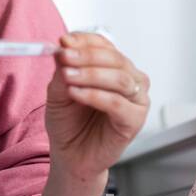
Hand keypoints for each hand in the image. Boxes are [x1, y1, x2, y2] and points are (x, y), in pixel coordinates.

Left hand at [44, 32, 149, 183]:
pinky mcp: (135, 121)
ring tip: (68, 76)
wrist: (70, 155)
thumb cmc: (69, 122)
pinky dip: (95, 95)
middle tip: (64, 56)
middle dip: (87, 56)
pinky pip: (117, 103)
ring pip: (120, 79)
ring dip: (91, 74)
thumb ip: (63, 69)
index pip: (104, 45)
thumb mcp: (58, 90)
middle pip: (115, 58)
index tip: (63, 41)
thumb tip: (63, 46)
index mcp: (113, 67)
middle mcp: (130, 80)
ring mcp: (136, 100)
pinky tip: (76, 94)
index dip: (84, 40)